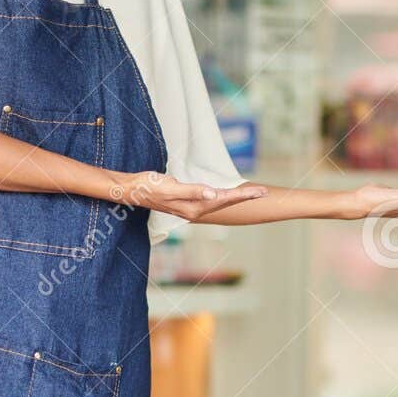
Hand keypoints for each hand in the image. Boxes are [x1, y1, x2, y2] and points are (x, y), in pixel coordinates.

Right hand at [110, 171, 266, 220]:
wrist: (132, 191)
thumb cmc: (148, 187)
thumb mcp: (169, 187)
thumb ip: (191, 191)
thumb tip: (212, 194)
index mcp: (194, 207)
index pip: (225, 198)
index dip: (243, 194)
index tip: (260, 191)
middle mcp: (196, 210)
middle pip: (227, 202)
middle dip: (246, 197)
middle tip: (265, 192)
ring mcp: (192, 207)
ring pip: (221, 202)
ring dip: (238, 198)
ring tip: (253, 193)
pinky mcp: (188, 202)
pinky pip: (213, 200)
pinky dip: (225, 197)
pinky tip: (229, 195)